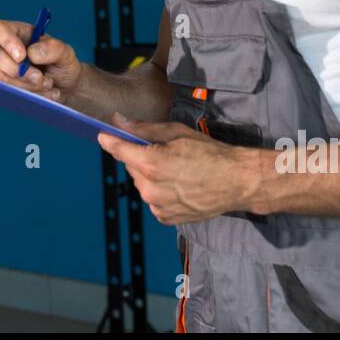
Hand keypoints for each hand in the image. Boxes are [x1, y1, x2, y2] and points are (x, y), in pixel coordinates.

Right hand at [0, 18, 82, 101]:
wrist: (67, 88)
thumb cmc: (62, 65)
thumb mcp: (66, 53)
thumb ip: (53, 48)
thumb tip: (31, 53)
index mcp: (18, 33)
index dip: (6, 40)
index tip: (22, 56)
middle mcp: (6, 50)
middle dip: (19, 71)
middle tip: (40, 77)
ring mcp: (3, 70)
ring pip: (4, 79)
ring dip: (30, 85)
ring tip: (49, 84)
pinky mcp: (6, 88)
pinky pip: (11, 94)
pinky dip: (32, 95)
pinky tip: (47, 93)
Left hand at [96, 114, 267, 223]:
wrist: (237, 182)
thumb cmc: (211, 154)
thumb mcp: (176, 133)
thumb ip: (143, 129)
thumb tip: (118, 121)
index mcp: (151, 164)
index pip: (118, 150)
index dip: (109, 140)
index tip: (102, 135)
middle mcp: (150, 189)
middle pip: (132, 167)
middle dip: (141, 158)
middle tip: (166, 153)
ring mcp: (157, 206)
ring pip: (142, 184)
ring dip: (151, 176)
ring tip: (177, 171)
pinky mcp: (164, 218)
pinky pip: (153, 200)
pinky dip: (161, 192)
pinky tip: (180, 186)